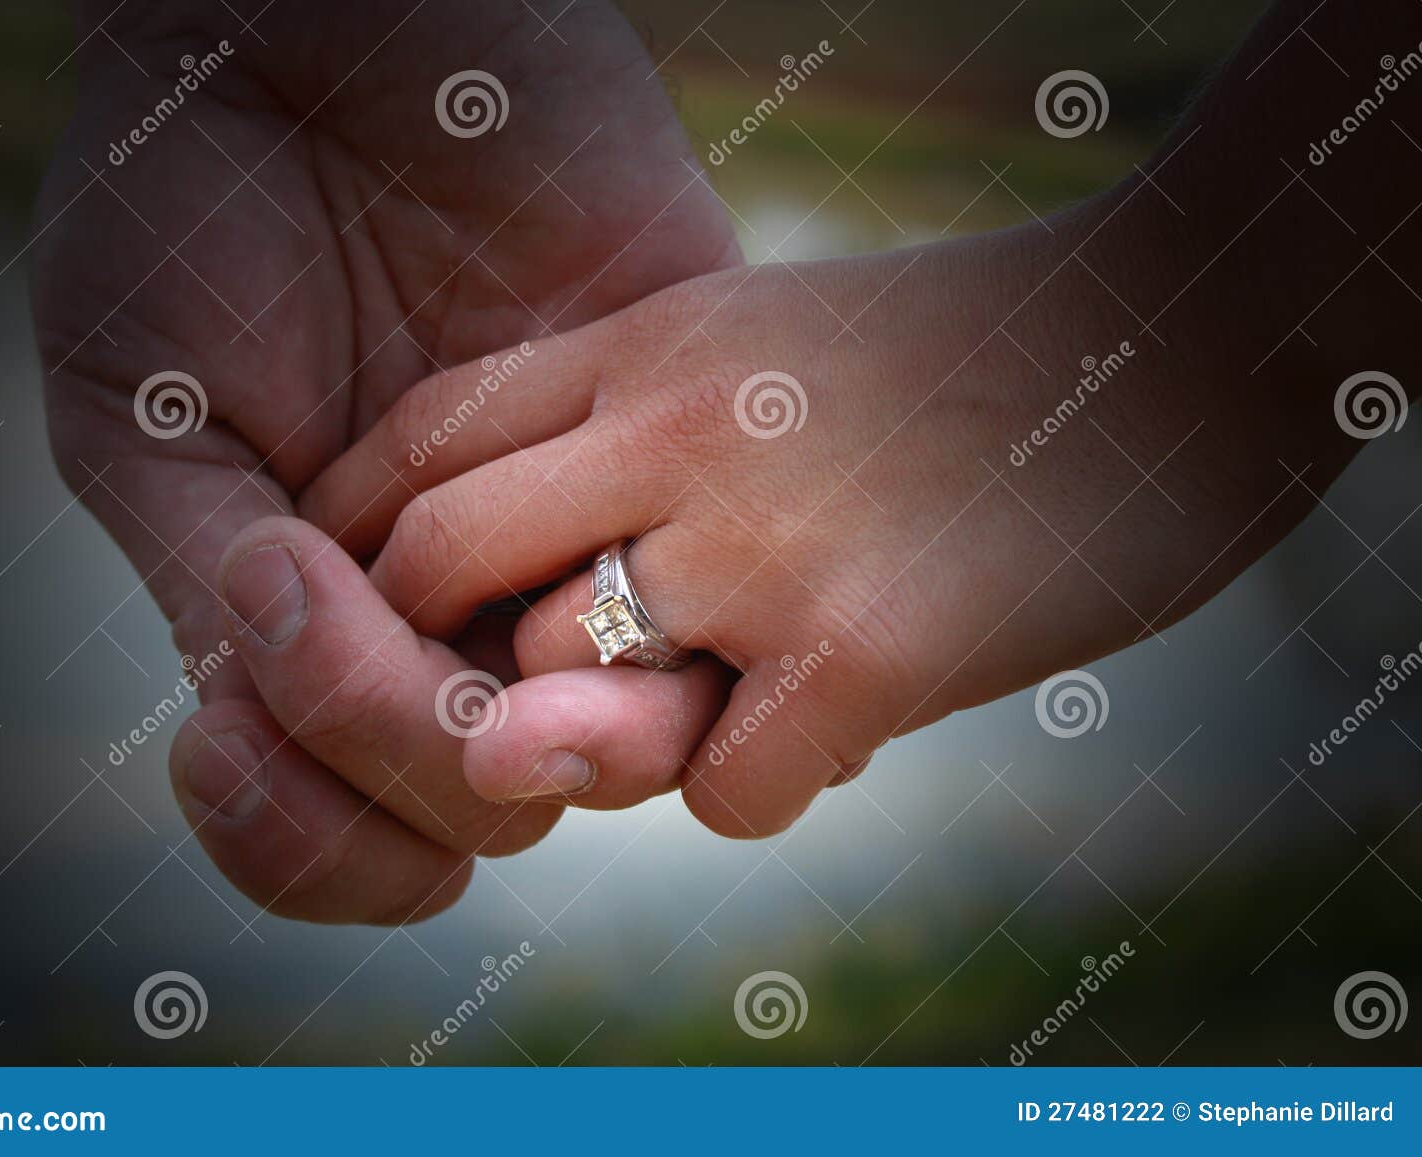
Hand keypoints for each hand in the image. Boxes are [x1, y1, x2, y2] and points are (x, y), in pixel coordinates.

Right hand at [32, 0, 738, 919]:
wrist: (312, 23)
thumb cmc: (192, 207)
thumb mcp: (147, 408)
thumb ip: (209, 576)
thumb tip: (269, 680)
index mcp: (328, 621)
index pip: (338, 808)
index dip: (297, 827)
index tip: (229, 732)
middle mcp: (463, 602)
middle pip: (488, 794)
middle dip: (423, 772)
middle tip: (359, 656)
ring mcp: (579, 526)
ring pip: (626, 720)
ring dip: (581, 738)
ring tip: (516, 660)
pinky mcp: (682, 430)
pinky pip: (736, 581)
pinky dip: (712, 637)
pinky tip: (651, 605)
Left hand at [308, 188, 1366, 837]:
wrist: (1181, 345)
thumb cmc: (966, 358)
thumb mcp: (768, 340)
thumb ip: (636, 435)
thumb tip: (534, 588)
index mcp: (649, 344)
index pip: (420, 436)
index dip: (353, 532)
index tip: (357, 607)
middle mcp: (679, 431)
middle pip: (438, 563)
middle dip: (423, 655)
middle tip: (493, 702)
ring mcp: (767, 543)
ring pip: (561, 694)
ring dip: (608, 735)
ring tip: (715, 701)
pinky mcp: (869, 651)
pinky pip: (718, 791)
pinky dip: (753, 787)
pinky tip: (834, 727)